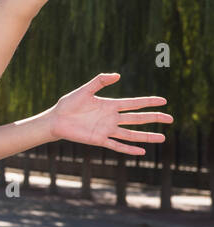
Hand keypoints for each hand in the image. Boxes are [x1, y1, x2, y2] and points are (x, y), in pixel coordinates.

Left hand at [49, 73, 169, 154]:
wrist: (55, 119)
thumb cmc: (68, 104)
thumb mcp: (84, 91)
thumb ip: (99, 81)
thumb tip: (117, 75)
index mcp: (110, 105)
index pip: (134, 104)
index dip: (149, 102)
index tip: (164, 100)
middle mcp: (111, 118)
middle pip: (137, 118)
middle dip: (154, 118)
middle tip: (170, 118)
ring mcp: (107, 130)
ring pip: (131, 134)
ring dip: (146, 136)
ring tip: (163, 137)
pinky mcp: (99, 140)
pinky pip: (117, 145)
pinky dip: (129, 149)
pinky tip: (142, 151)